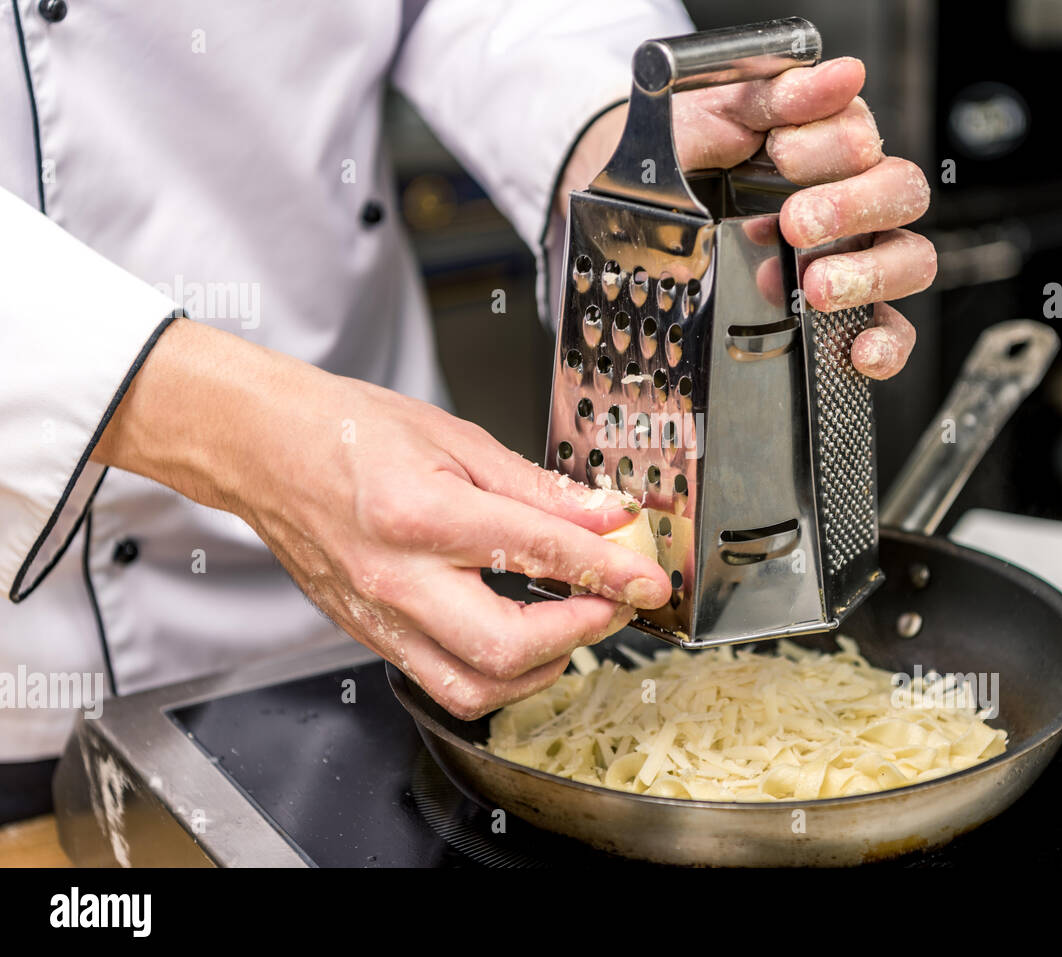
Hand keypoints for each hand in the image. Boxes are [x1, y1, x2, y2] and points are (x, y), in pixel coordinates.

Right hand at [92, 320, 670, 718]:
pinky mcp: (369, 636)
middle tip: (610, 604)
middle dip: (581, 633)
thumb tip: (603, 517)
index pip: (539, 553)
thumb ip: (537, 489)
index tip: (649, 579)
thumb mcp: (457, 439)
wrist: (265, 451)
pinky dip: (494, 674)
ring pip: (473, 687)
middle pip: (506, 646)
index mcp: (423, 512)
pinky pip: (441, 682)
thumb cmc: (352, 432)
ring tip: (568, 627)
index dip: (609, 570)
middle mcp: (398, 576)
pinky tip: (518, 638)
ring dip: (540, 669)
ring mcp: (379, 616)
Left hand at [672, 57, 933, 379]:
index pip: (865, 137)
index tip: (780, 153)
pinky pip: (892, 332)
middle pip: (902, 193)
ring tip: (816, 286)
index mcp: (831, 145)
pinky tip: (857, 349)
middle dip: (853, 208)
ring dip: (871, 274)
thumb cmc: (689, 154)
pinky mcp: (848, 315)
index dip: (829, 147)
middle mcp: (855, 201)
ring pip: (910, 259)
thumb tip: (844, 74)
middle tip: (795, 222)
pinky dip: (885, 344)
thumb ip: (778, 96)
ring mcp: (856, 258)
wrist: (642, 207)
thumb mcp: (718, 115)